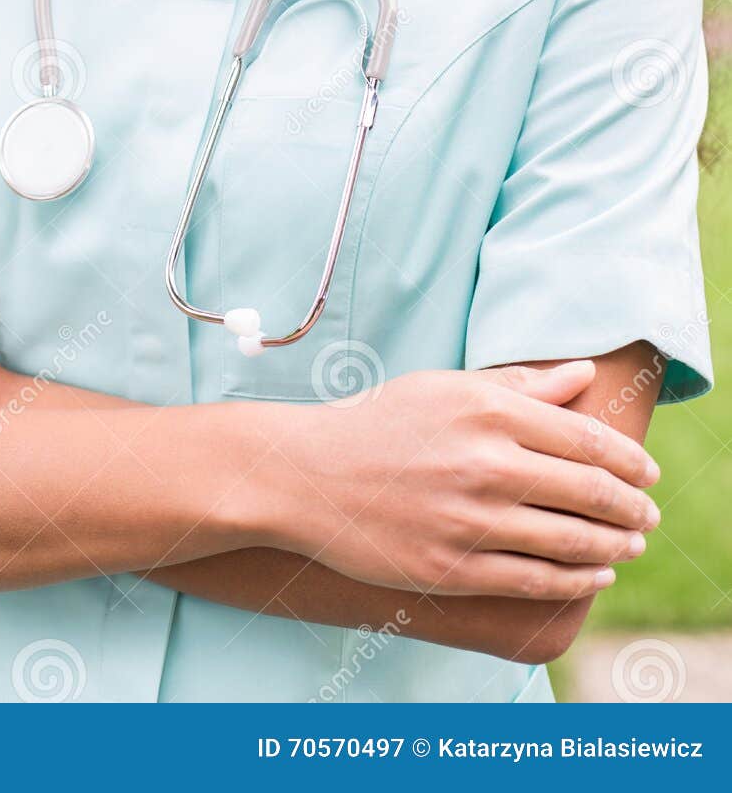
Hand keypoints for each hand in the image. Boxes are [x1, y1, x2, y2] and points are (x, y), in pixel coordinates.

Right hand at [260, 360, 660, 599]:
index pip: (586, 439)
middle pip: (589, 492)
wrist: (307, 476)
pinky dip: (577, 580)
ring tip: (629, 545)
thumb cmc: (379, 424)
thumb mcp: (446, 388)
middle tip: (647, 514)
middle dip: (631, 507)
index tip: (647, 473)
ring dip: (614, 546)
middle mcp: (485, 463)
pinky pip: (536, 580)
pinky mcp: (452, 568)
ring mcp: (470, 520)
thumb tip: (582, 373)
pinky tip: (595, 575)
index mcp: (487, 410)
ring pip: (571, 541)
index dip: (628, 461)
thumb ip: (520, 385)